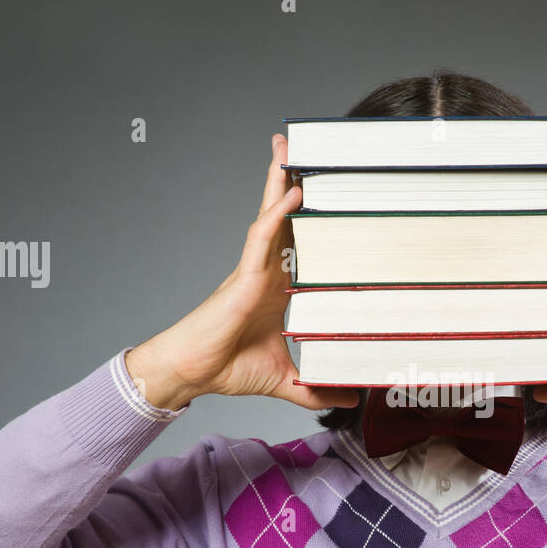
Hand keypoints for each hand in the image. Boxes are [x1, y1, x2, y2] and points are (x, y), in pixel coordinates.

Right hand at [125, 134, 359, 411]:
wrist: (195, 374)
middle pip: (283, 216)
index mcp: (278, 286)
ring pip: (270, 215)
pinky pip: (261, 237)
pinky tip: (293, 190)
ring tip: (288, 146)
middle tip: (306, 147)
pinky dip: (277, 213)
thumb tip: (352, 401)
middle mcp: (266, 270)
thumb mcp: (288, 380)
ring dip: (280, 180)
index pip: (301, 242)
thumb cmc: (230, 367)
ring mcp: (253, 269)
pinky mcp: (242, 277)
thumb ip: (319, 390)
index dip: (315, 217)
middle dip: (292, 180)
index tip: (336, 195)